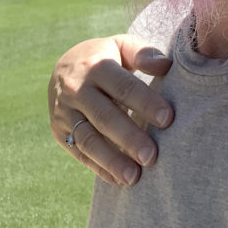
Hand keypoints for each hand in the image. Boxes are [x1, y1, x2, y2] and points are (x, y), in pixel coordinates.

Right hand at [48, 35, 172, 185]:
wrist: (64, 67)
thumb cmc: (106, 57)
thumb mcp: (122, 46)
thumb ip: (143, 54)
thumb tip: (165, 65)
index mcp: (96, 66)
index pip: (123, 87)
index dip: (146, 102)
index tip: (168, 119)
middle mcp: (76, 90)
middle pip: (104, 117)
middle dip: (129, 138)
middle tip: (153, 156)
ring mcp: (64, 113)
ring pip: (88, 140)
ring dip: (111, 160)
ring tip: (134, 177)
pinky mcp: (59, 132)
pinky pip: (79, 153)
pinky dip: (99, 168)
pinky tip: (119, 180)